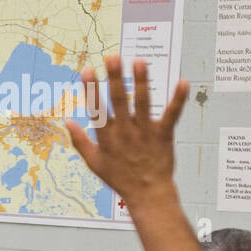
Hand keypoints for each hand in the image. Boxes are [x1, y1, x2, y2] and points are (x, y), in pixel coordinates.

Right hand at [66, 56, 186, 208]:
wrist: (148, 193)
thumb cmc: (120, 178)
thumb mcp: (94, 163)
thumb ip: (80, 142)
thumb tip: (68, 121)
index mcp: (107, 138)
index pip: (96, 109)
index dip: (91, 89)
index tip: (88, 71)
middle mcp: (125, 132)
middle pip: (119, 100)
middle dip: (115, 77)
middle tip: (112, 57)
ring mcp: (145, 132)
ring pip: (143, 103)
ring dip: (142, 82)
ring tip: (139, 62)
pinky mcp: (164, 135)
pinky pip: (172, 114)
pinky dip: (178, 99)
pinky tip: (183, 82)